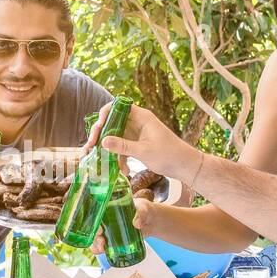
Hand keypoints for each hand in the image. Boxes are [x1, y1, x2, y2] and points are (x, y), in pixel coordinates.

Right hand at [88, 103, 202, 182]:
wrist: (185, 166)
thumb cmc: (169, 155)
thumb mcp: (144, 151)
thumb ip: (123, 146)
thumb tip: (103, 141)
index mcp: (141, 117)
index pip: (117, 107)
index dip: (104, 115)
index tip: (98, 128)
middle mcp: (137, 122)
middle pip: (112, 122)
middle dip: (101, 135)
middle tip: (91, 146)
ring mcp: (136, 133)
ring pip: (115, 136)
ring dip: (109, 150)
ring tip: (103, 163)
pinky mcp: (136, 144)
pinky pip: (122, 147)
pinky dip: (120, 158)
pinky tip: (123, 170)